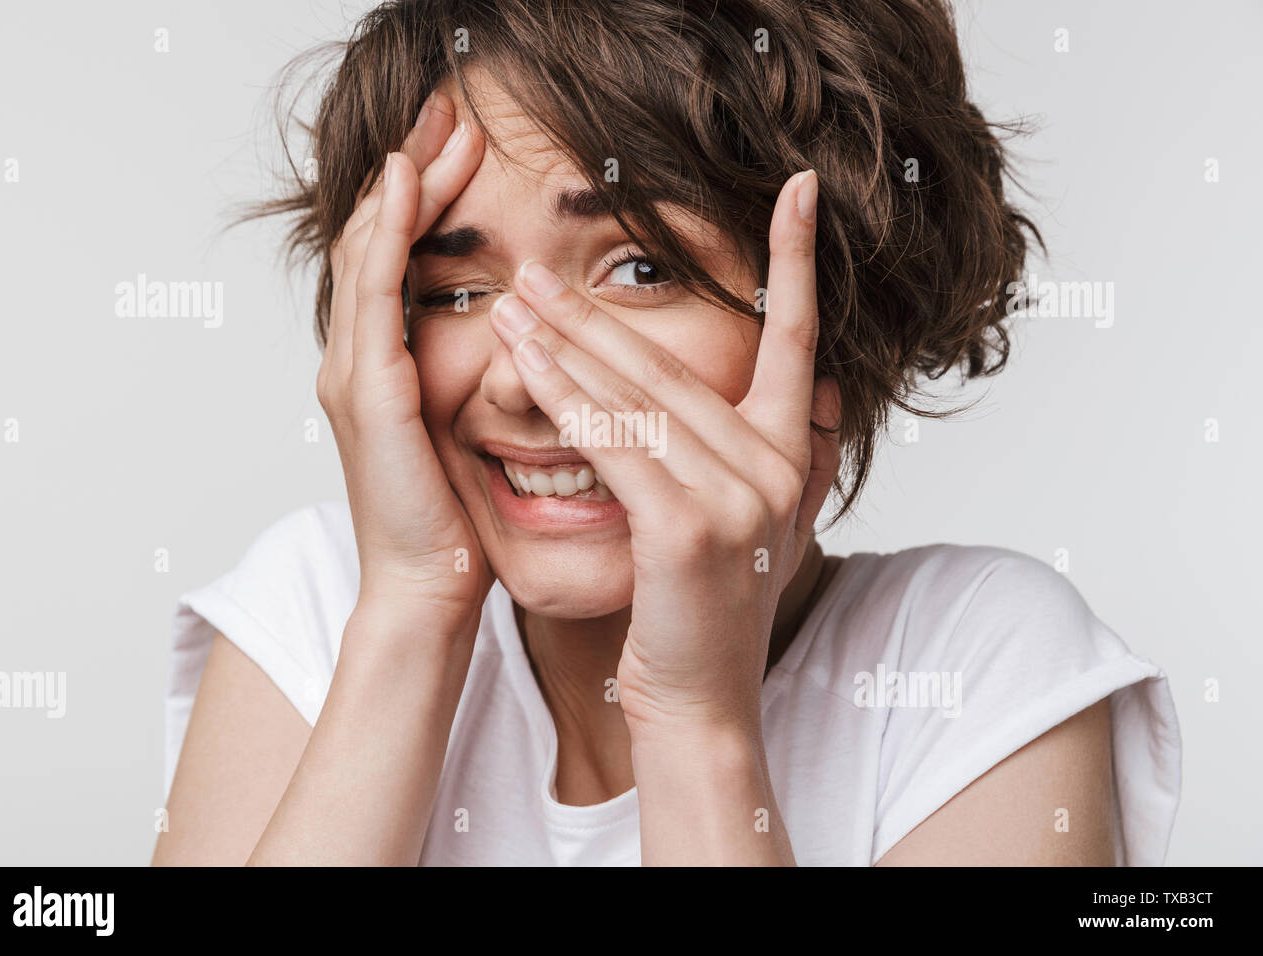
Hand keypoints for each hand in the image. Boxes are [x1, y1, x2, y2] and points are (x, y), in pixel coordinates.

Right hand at [319, 95, 491, 637]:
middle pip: (376, 240)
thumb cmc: (456, 523)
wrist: (430, 588)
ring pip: (369, 252)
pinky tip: (407, 188)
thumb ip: (477, 381)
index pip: (397, 260)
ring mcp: (354, 374)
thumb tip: (528, 339)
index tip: (457, 148)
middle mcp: (357, 361)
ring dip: (399, 186)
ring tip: (429, 130)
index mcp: (382, 369)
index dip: (422, 199)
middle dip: (409, 173)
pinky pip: (377, 294)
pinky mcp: (371, 393)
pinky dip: (388, 235)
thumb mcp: (466, 433)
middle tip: (443, 113)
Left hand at [486, 169, 838, 735]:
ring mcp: (739, 496)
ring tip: (517, 298)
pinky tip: (522, 364)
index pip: (801, 339)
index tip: (796, 189)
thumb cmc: (707, 613)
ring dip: (568, 343)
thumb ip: (785, 454)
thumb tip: (824, 388)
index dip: (799, 262)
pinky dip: (565, 398)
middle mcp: (777, 465)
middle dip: (602, 312)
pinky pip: (614, 445)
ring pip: (639, 396)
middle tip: (544, 265)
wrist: (700, 705)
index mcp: (793, 455)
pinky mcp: (688, 527)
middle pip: (679, 364)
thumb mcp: (757, 526)